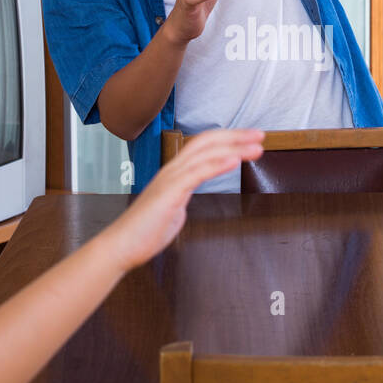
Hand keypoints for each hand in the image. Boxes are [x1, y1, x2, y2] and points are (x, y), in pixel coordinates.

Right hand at [101, 129, 265, 272]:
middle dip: (235, 137)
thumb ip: (180, 200)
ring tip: (256, 148)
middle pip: (207, 143)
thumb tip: (185, 203)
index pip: (203, 146)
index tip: (250, 139)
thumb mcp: (170, 209)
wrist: (122, 246)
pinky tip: (234, 160)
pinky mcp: (170, 193)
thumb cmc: (144, 231)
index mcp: (174, 173)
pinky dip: (217, 164)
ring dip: (233, 148)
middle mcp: (172, 170)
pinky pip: (197, 173)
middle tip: (260, 135)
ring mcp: (170, 180)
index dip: (227, 138)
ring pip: (205, 154)